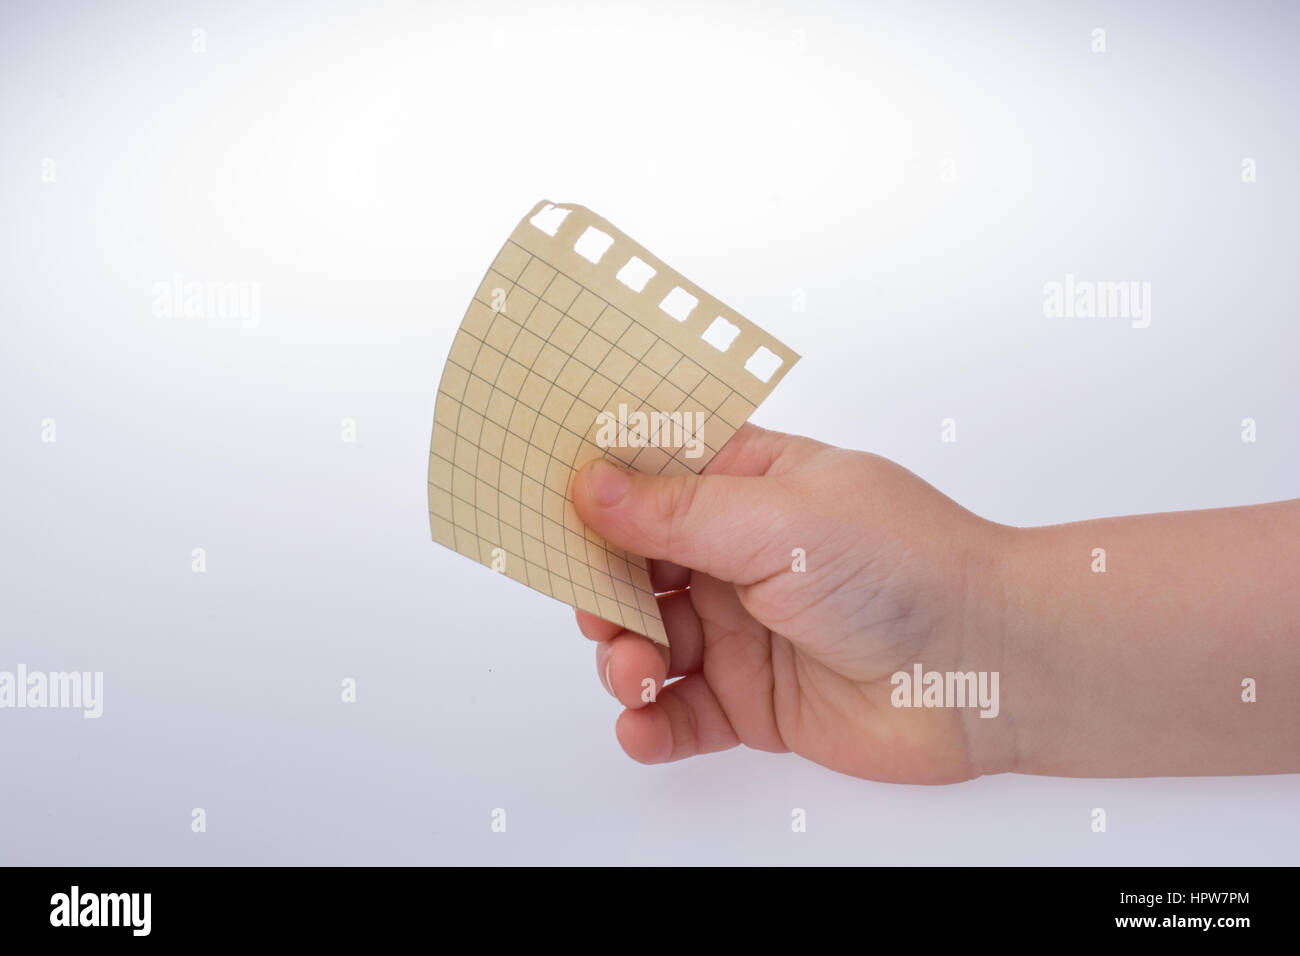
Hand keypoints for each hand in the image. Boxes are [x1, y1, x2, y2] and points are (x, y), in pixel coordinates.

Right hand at [569, 424, 1015, 783]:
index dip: (596, 488)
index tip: (546, 504)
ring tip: (639, 675)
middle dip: (601, 589)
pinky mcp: (750, 701)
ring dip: (623, 659)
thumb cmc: (904, 566)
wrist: (988, 668)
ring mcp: (740, 629)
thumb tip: (588, 484)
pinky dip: (650, 724)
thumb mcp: (779, 519)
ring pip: (643, 641)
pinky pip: (678, 714)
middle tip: (598, 609)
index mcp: (748, 483)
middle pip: (631, 565)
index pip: (650, 474)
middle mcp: (737, 553)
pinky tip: (644, 726)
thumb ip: (675, 511)